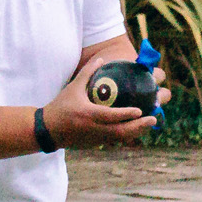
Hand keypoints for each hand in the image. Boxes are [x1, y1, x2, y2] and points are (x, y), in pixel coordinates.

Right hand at [41, 56, 171, 148]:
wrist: (48, 130)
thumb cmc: (60, 106)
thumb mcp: (72, 88)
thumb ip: (87, 73)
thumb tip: (102, 58)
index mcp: (88, 114)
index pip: (110, 116)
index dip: (126, 114)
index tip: (140, 110)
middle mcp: (93, 128)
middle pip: (120, 131)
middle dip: (139, 126)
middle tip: (153, 119)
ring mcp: (95, 138)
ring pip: (120, 138)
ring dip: (137, 132)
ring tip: (150, 124)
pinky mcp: (95, 143)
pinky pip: (115, 140)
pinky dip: (127, 135)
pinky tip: (137, 129)